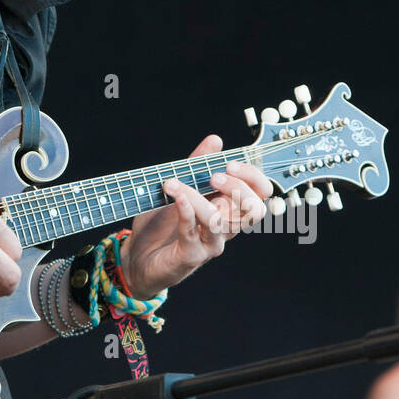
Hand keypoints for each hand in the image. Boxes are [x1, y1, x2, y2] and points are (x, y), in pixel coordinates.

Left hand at [120, 134, 271, 297]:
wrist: (137, 257)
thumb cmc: (161, 225)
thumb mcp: (179, 187)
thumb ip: (197, 165)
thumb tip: (216, 141)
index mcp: (229, 210)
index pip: (260, 195)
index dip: (253, 177)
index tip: (231, 164)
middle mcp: (226, 229)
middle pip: (253, 210)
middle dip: (237, 188)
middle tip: (214, 176)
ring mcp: (210, 244)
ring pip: (220, 221)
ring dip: (198, 197)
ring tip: (173, 183)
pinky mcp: (190, 256)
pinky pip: (192, 233)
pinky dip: (185, 212)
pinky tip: (176, 197)